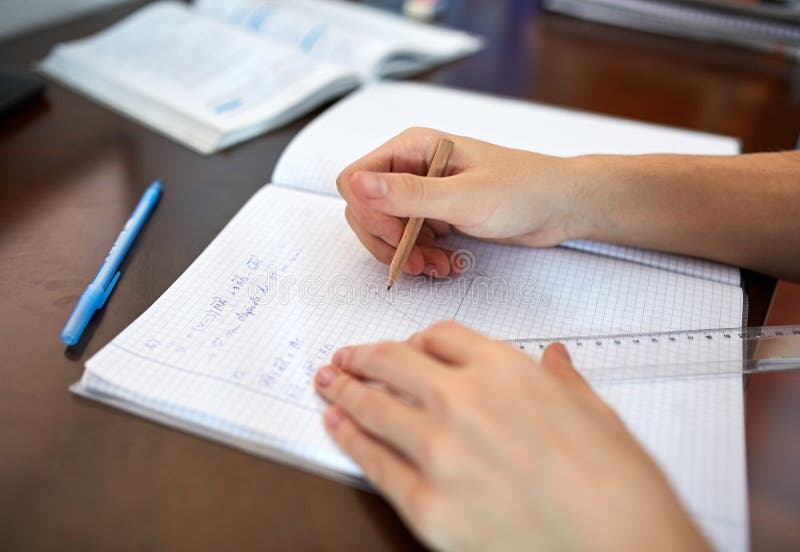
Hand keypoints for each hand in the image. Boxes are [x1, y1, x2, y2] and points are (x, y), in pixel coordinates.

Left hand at [314, 321, 708, 551]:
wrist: (621, 548)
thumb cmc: (616, 484)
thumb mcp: (594, 412)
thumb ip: (561, 380)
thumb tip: (555, 360)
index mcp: (504, 370)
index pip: (442, 337)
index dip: (417, 340)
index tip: (406, 346)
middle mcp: (463, 400)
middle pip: (394, 362)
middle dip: (365, 357)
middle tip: (346, 357)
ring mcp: (439, 452)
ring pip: (373, 407)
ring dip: (344, 391)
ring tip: (329, 382)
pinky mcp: (427, 505)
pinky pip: (375, 463)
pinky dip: (349, 439)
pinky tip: (337, 426)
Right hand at [336, 127, 583, 276]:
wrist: (561, 206)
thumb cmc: (523, 191)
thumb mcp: (463, 196)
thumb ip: (408, 193)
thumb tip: (355, 184)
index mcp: (413, 147)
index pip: (354, 179)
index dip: (369, 214)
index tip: (399, 237)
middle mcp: (412, 166)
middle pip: (365, 209)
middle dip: (388, 243)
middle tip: (419, 263)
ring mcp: (424, 192)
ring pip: (386, 230)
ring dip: (407, 255)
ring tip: (439, 267)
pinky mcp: (437, 213)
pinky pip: (410, 240)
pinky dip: (423, 256)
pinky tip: (449, 263)